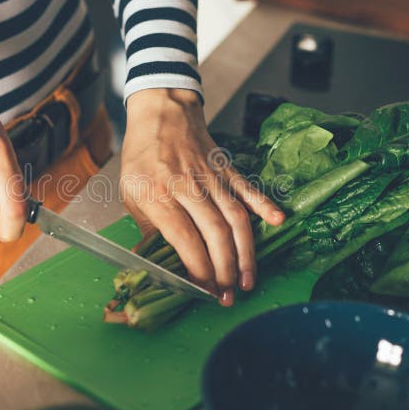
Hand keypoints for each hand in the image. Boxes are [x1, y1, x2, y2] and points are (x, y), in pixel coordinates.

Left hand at [121, 88, 284, 305]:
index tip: (203, 289)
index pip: (183, 236)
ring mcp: (211, 177)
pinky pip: (248, 189)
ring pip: (235, 218)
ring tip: (249, 280)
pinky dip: (265, 205)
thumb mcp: (131, 193)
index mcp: (158, 194)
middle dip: (225, 269)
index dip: (197, 267)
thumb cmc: (143, 157)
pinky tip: (278, 223)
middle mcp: (187, 186)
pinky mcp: (227, 170)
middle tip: (229, 295)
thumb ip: (146, 228)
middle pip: (214, 232)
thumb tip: (152, 264)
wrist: (162, 114)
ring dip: (245, 253)